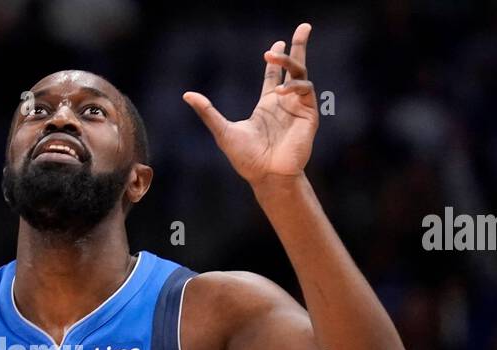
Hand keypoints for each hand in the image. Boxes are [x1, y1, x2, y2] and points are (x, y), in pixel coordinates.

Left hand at [183, 23, 317, 185]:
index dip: (277, 59)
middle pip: (295, 67)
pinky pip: (305, 91)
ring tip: (272, 53)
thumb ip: (208, 112)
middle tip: (303, 26)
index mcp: (268, 105)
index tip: (277, 41)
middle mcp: (284, 103)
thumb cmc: (246, 159)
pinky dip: (294, 87)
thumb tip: (187, 94)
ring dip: (290, 60)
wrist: (266, 176)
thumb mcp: (223, 130)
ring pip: (301, 74)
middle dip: (299, 46)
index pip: (274, 75)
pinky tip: (281, 93)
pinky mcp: (308, 115)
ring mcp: (298, 108)